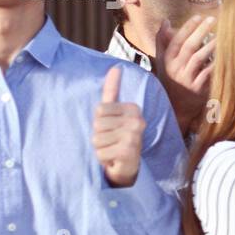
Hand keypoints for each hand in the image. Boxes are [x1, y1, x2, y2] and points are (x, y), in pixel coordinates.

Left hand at [93, 66, 145, 187]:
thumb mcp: (114, 113)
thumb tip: (115, 67)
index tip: (112, 128)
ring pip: (97, 138)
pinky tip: (114, 159)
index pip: (100, 109)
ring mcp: (134, 136)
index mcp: (134, 108)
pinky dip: (103, 159)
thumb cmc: (118, 137)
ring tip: (112, 150)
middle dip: (99, 135)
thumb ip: (113, 90)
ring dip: (100, 148)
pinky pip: (100, 152)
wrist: (128, 167)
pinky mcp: (128, 151)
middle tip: (112, 141)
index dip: (100, 121)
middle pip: (97, 123)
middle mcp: (137, 121)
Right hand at [154, 15, 214, 133]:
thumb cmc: (171, 79)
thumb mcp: (163, 62)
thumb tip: (165, 20)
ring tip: (222, 35)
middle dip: (200, 31)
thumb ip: (163, 41)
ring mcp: (187, 80)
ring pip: (199, 59)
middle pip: (189, 47)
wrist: (176, 107)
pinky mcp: (198, 89)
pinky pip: (209, 73)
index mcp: (167, 61)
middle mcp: (176, 69)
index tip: (198, 16)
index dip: (187, 28)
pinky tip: (225, 54)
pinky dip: (216, 63)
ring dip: (211, 45)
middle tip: (213, 19)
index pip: (176, 41)